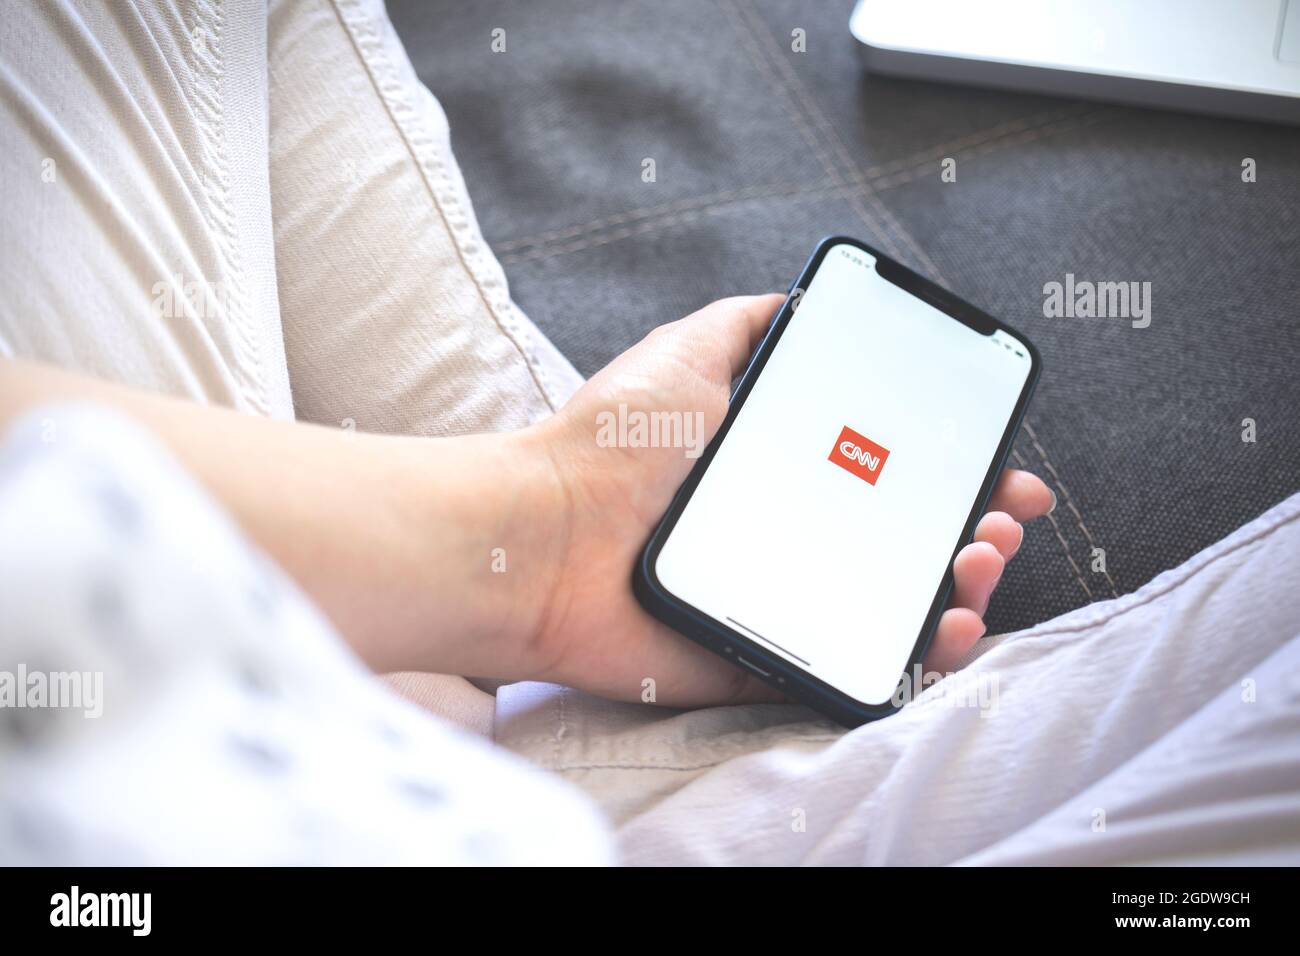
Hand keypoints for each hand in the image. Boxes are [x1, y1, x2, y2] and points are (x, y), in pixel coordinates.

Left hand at [519, 295, 1054, 706]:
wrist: (545, 537)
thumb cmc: (609, 445)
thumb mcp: (684, 353)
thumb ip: (743, 324)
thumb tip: (799, 300)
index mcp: (787, 474)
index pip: (895, 478)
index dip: (957, 476)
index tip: (1003, 472)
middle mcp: (795, 537)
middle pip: (910, 545)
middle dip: (977, 534)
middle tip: (998, 522)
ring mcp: (787, 602)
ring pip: (899, 610)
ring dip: (963, 592)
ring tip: (976, 564)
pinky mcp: (770, 661)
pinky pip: (858, 672)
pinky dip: (918, 662)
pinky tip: (946, 630)